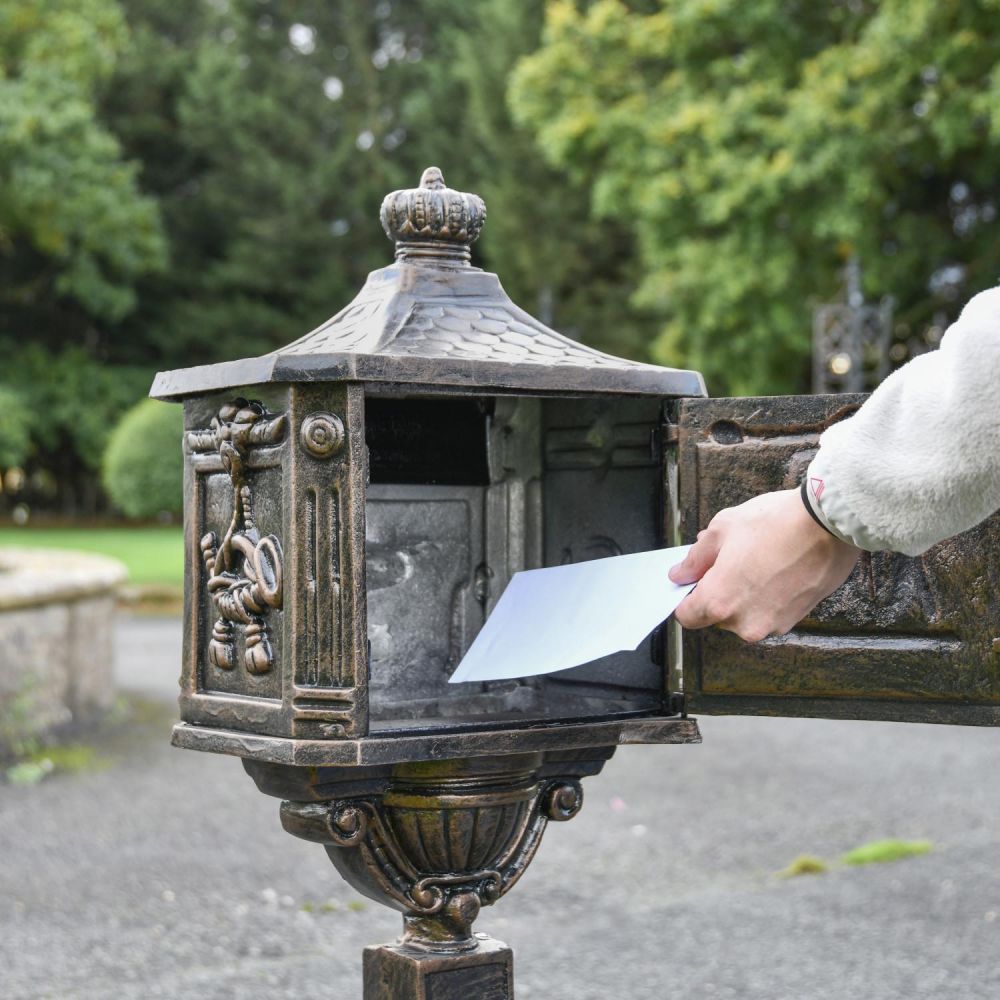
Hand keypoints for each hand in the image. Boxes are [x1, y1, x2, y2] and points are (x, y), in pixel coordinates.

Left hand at [668, 489, 860, 641]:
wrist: (829, 524)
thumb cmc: (775, 522)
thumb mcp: (722, 529)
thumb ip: (696, 558)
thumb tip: (681, 573)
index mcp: (719, 602)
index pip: (687, 616)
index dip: (685, 597)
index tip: (691, 582)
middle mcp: (744, 622)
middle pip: (716, 616)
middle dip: (716, 592)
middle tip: (728, 561)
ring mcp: (772, 625)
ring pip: (742, 615)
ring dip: (743, 595)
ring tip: (757, 562)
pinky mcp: (794, 620)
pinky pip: (767, 612)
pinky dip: (766, 597)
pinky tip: (775, 570)